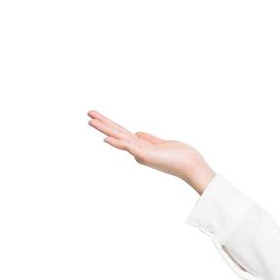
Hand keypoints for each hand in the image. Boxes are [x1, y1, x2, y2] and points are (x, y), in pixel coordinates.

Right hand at [86, 110, 213, 190]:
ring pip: (119, 138)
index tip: (96, 116)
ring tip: (91, 121)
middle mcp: (137, 150)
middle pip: (117, 133)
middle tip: (88, 113)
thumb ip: (148, 138)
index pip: (121, 132)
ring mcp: (140, 153)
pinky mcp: (145, 155)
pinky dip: (117, 143)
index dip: (109, 123)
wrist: (191, 166)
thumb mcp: (161, 143)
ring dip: (105, 129)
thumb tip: (137, 132)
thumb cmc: (180, 156)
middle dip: (102, 123)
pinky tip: (106, 138)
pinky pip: (129, 147)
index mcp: (140, 146)